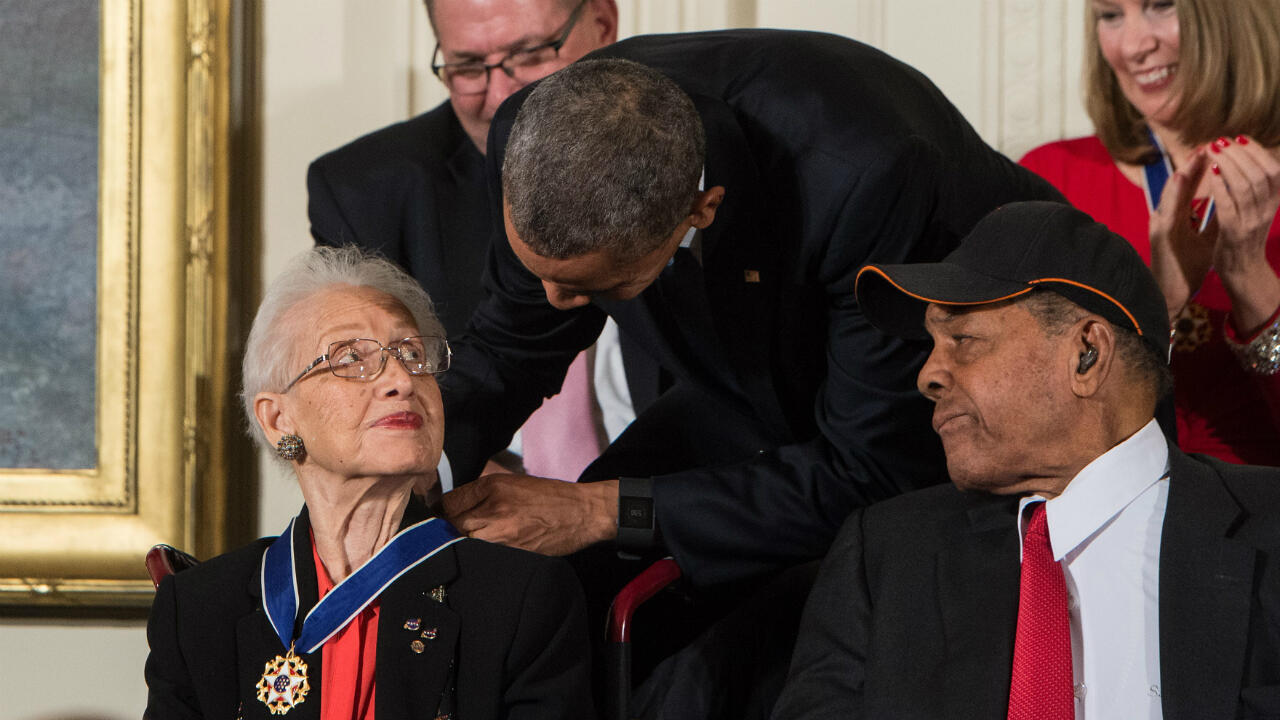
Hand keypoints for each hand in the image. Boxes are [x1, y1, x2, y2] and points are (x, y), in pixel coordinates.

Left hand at [441, 474, 617, 555]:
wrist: (582, 513)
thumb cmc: (548, 496)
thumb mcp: (513, 482)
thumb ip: (481, 493)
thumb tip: (451, 507)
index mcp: (493, 487)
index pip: (448, 503)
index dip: (442, 511)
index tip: (442, 517)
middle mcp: (494, 509)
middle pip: (452, 525)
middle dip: (451, 529)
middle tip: (456, 532)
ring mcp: (503, 534)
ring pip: (465, 543)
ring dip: (465, 544)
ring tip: (474, 542)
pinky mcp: (512, 554)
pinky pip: (484, 556)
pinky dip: (481, 556)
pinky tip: (488, 553)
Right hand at [1148, 147, 1216, 320]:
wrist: (1171, 295)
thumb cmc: (1187, 268)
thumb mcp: (1208, 239)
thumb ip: (1216, 218)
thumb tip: (1234, 199)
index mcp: (1180, 218)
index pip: (1192, 188)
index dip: (1204, 168)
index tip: (1219, 151)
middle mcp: (1167, 218)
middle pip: (1180, 186)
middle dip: (1194, 164)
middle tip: (1209, 144)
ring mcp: (1161, 225)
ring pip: (1171, 193)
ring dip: (1183, 173)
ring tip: (1195, 155)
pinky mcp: (1158, 236)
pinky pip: (1167, 210)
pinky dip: (1173, 193)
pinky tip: (1180, 178)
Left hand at [1206, 135, 1279, 332]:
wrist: (1242, 272)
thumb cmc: (1244, 237)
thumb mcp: (1257, 210)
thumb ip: (1255, 188)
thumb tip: (1248, 159)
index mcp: (1273, 202)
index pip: (1273, 169)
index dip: (1257, 150)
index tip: (1239, 137)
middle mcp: (1266, 210)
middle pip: (1260, 173)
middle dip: (1241, 153)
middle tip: (1221, 140)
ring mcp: (1252, 222)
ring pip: (1246, 186)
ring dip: (1229, 165)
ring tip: (1214, 151)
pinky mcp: (1234, 234)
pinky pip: (1229, 207)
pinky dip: (1221, 188)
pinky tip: (1211, 175)